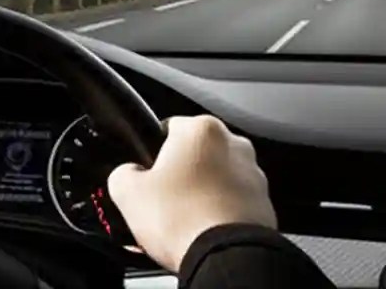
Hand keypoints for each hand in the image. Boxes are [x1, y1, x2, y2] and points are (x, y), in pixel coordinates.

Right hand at [108, 115, 275, 271]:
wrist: (226, 256)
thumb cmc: (183, 219)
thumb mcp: (128, 193)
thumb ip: (122, 173)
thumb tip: (127, 175)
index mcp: (201, 129)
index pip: (168, 128)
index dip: (151, 154)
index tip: (146, 176)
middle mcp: (233, 144)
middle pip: (195, 154)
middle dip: (179, 176)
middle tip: (162, 202)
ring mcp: (253, 174)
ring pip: (216, 178)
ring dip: (201, 194)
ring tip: (183, 222)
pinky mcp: (263, 202)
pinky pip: (233, 202)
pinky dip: (220, 213)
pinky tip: (204, 231)